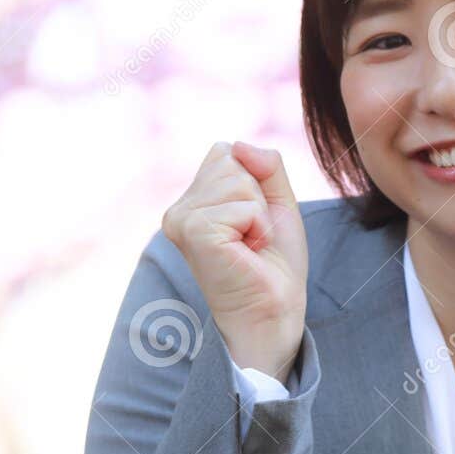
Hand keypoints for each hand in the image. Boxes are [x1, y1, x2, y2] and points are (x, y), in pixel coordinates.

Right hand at [160, 141, 308, 385]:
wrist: (273, 308)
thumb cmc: (273, 261)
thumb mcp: (276, 200)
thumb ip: (265, 164)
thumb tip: (236, 144)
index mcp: (192, 200)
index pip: (227, 151)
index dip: (255, 183)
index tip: (252, 221)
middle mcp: (179, 209)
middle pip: (232, 161)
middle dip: (257, 197)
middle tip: (252, 236)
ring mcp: (181, 220)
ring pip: (238, 181)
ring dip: (258, 214)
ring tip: (249, 244)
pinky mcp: (194, 233)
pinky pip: (243, 205)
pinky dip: (257, 227)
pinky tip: (246, 251)